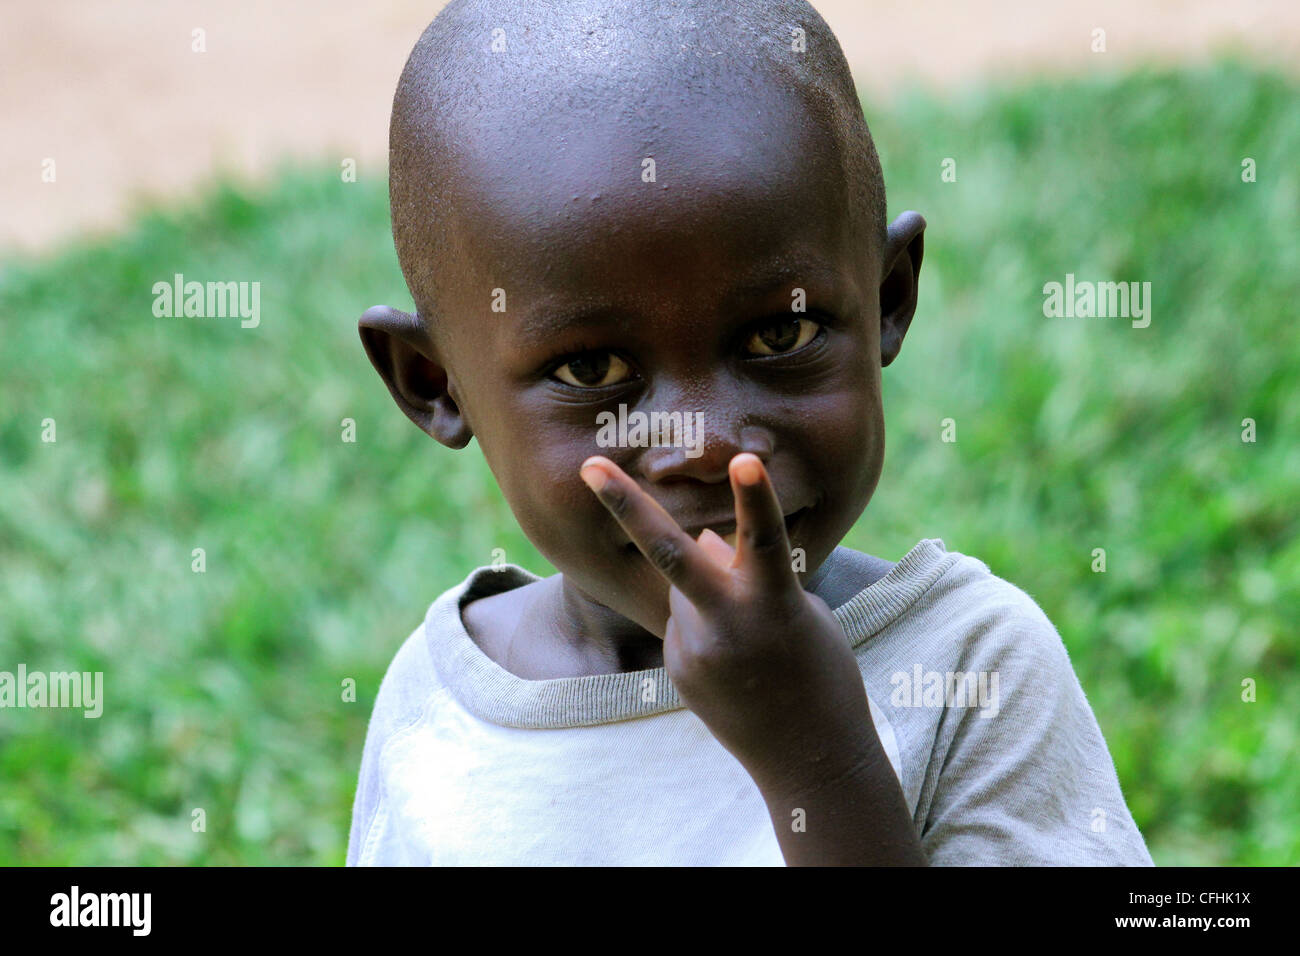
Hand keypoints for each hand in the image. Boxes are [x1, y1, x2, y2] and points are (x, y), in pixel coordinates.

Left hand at [578, 452, 879, 791]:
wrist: (808, 759)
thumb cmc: (819, 672)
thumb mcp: (798, 613)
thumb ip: (747, 572)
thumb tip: (704, 541)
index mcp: (774, 604)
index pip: (765, 539)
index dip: (755, 498)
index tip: (744, 458)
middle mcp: (727, 623)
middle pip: (669, 554)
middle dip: (625, 504)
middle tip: (589, 466)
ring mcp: (694, 649)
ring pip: (687, 589)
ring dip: (711, 596)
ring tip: (753, 647)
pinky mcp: (678, 669)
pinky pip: (685, 624)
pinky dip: (707, 628)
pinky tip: (736, 667)